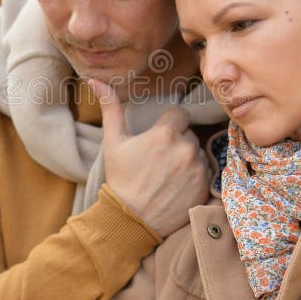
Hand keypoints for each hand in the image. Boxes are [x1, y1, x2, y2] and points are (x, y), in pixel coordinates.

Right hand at [90, 79, 209, 237]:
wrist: (131, 219)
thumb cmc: (121, 179)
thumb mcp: (113, 142)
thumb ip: (111, 108)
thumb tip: (96, 80)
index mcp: (166, 133)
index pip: (179, 114)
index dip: (168, 124)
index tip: (158, 136)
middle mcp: (186, 148)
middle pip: (188, 133)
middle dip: (177, 141)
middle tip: (159, 158)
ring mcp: (198, 169)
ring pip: (197, 152)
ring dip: (187, 158)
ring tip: (167, 173)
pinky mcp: (204, 187)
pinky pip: (204, 172)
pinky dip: (194, 176)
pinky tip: (176, 185)